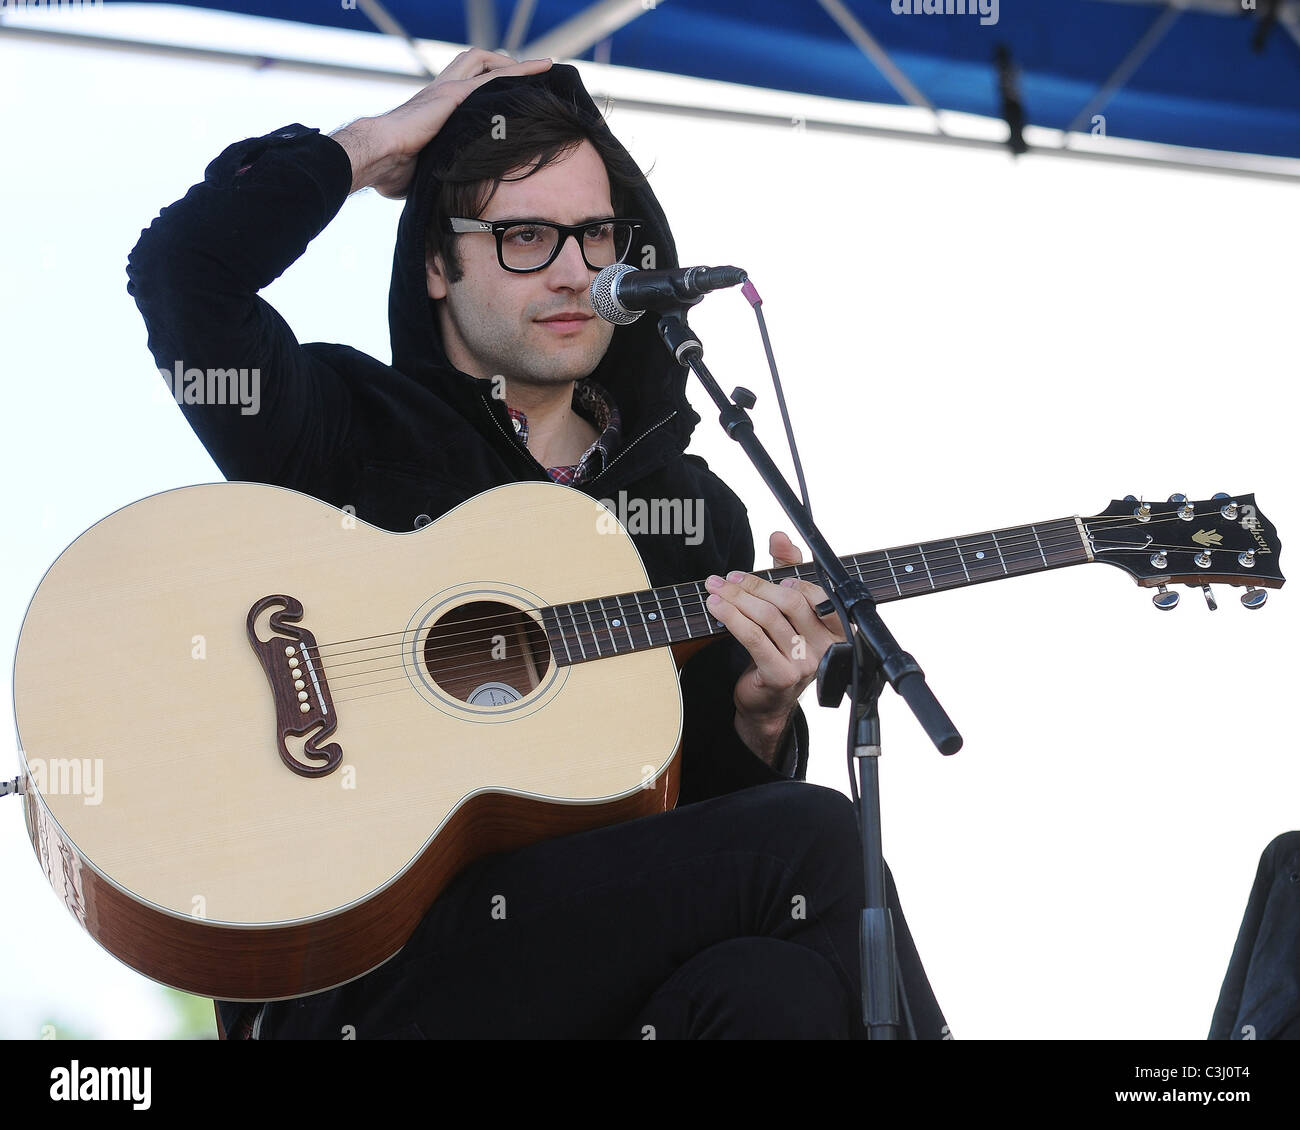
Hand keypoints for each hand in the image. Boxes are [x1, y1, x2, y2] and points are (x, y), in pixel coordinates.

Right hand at [331, 49, 551, 197]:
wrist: (377, 155)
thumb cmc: (390, 169)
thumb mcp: (420, 172)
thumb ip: (436, 176)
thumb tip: (445, 202)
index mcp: (433, 109)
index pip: (462, 86)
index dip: (485, 86)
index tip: (507, 95)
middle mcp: (441, 92)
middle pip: (472, 62)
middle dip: (499, 66)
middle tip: (522, 79)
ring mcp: (447, 90)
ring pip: (482, 60)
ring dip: (510, 64)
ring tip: (536, 71)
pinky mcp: (455, 95)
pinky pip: (494, 77)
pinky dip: (520, 71)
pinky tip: (541, 69)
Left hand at [706, 531, 845, 763]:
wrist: (767, 700)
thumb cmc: (779, 648)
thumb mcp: (787, 607)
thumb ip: (788, 568)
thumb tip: (780, 536)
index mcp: (837, 628)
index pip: (816, 593)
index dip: (790, 576)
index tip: (765, 571)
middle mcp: (828, 647)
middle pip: (789, 602)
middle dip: (754, 585)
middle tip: (727, 579)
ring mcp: (806, 664)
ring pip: (768, 617)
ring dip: (736, 598)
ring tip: (715, 589)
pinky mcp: (781, 676)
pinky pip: (753, 637)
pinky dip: (731, 617)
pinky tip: (716, 607)